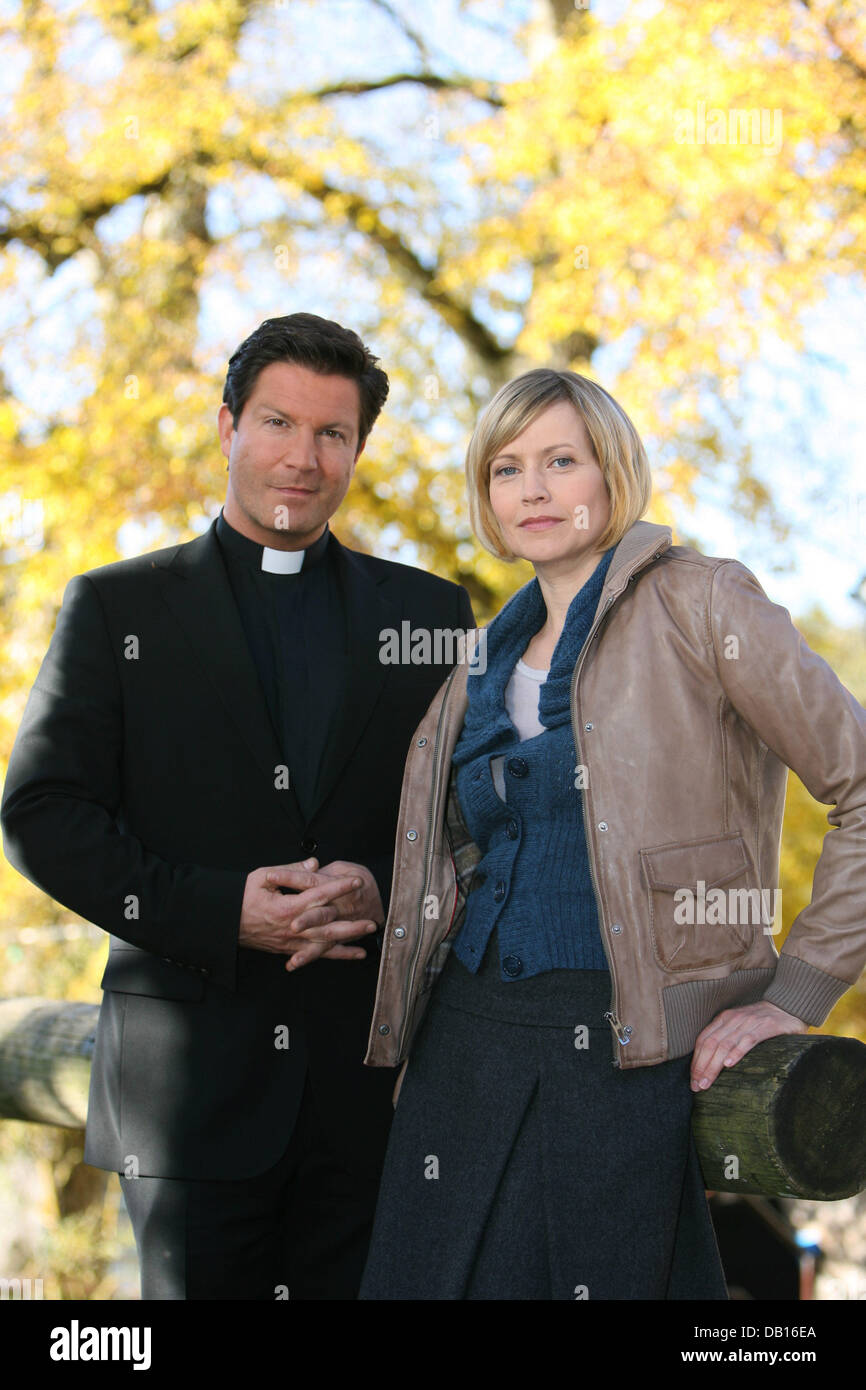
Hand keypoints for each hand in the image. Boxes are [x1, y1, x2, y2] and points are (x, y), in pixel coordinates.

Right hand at [239, 858, 376, 967]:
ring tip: (369, 931)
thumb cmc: (241, 897)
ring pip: (327, 942)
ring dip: (350, 938)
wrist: (224, 923)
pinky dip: (338, 955)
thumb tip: (314, 864)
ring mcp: (292, 942)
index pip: (319, 895)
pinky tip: (355, 954)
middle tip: (373, 914)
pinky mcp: (290, 950)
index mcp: (286, 906)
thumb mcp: (262, 877)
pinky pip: (318, 955)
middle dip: (352, 919)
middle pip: (328, 923)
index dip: (339, 887)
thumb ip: (291, 871)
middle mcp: (292, 927)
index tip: (356, 881)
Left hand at [690, 1001, 806, 1091]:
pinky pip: (747, 1041)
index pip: (703, 1040)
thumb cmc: (762, 1021)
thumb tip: (712, 1064)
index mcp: (724, 1019)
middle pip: (710, 1044)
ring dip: (713, 1066)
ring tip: (707, 1082)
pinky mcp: (764, 1027)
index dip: (696, 1061)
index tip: (692, 1079)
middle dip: (701, 1066)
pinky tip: (729, 1064)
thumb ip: (727, 1037)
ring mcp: (748, 1022)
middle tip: (697, 1086)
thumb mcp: (739, 1025)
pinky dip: (736, 1052)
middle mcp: (733, 1019)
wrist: (787, 1006)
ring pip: (724, 1045)